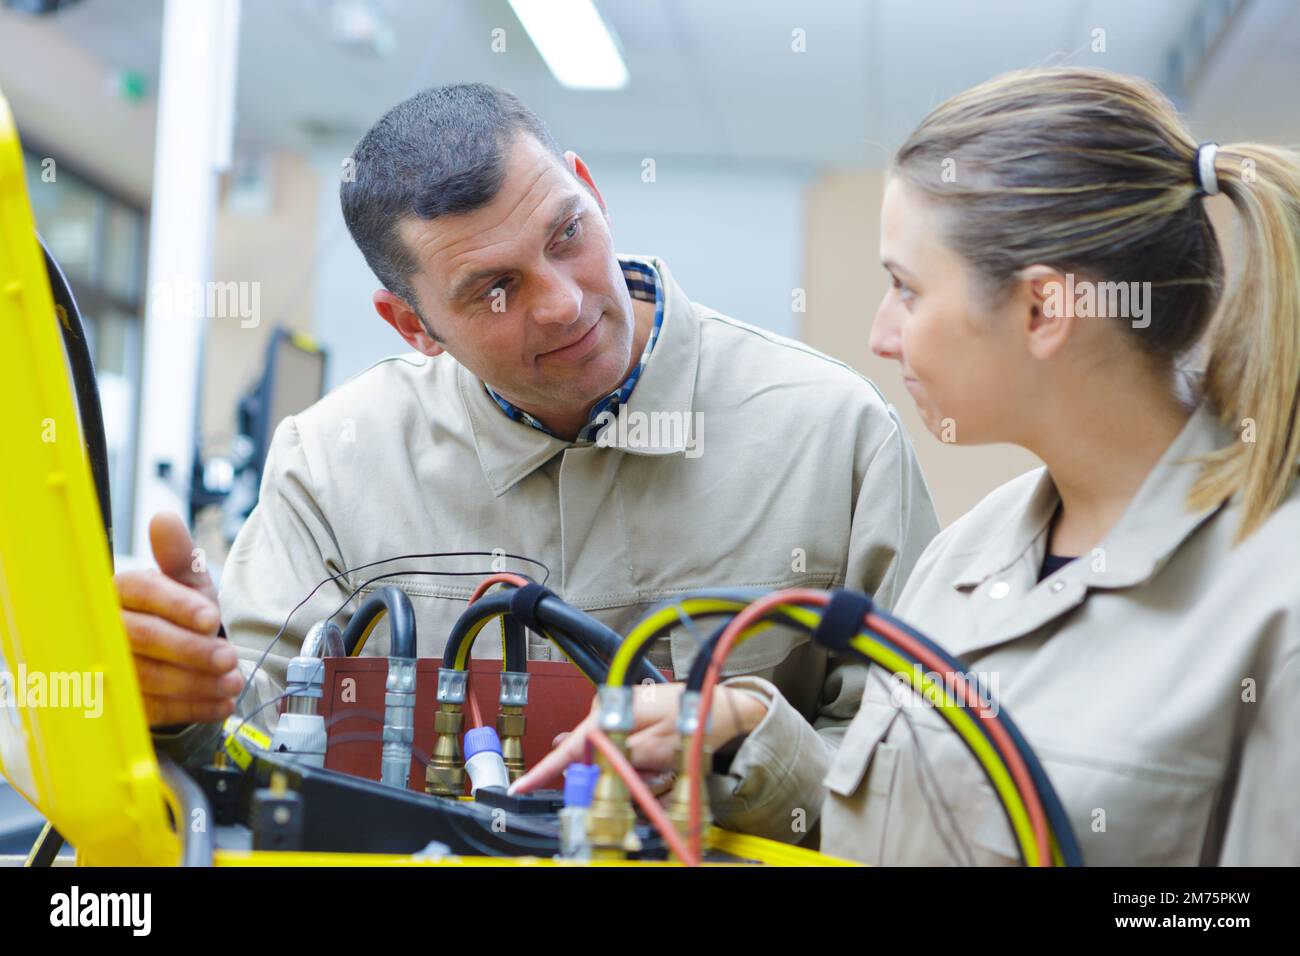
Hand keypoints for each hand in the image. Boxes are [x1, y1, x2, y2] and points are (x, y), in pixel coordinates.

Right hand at [115, 511, 242, 726]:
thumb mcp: (188, 584)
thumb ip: (179, 556)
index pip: (143, 592)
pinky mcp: (118, 703)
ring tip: (233, 684)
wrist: (176, 658)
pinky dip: (191, 708)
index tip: (212, 617)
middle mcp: (108, 627)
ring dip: (196, 683)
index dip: (178, 605)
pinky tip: (221, 705)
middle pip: (144, 637)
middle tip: (230, 659)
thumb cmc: (180, 614)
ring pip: (147, 677)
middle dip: (192, 650)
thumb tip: (164, 518)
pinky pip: (151, 709)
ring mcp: (107, 667)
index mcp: (123, 590)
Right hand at [509, 681, 767, 794]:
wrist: (718, 707)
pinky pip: (619, 752)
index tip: (521, 786)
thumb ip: (618, 758)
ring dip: (630, 771)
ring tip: (660, 765)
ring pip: (608, 760)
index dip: (543, 771)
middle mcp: (606, 710)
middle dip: (613, 775)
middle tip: (648, 775)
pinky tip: (657, 760)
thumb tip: (588, 768)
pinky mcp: (625, 722)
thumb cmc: (692, 720)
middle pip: (590, 759)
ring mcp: (615, 716)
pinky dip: (635, 763)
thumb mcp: (656, 748)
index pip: (567, 748)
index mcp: (607, 711)